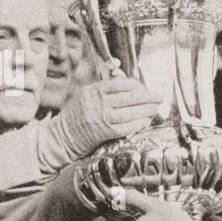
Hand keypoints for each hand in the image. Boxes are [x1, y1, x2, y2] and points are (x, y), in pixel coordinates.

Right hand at [36, 77, 160, 171]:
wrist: (61, 136)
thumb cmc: (74, 116)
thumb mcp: (85, 96)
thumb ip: (103, 90)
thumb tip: (127, 87)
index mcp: (94, 90)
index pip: (122, 84)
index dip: (138, 86)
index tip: (145, 88)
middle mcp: (99, 102)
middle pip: (131, 97)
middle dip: (149, 97)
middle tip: (160, 97)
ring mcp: (103, 117)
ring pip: (132, 112)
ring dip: (148, 110)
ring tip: (157, 109)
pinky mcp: (105, 132)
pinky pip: (128, 126)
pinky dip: (139, 123)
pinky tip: (146, 121)